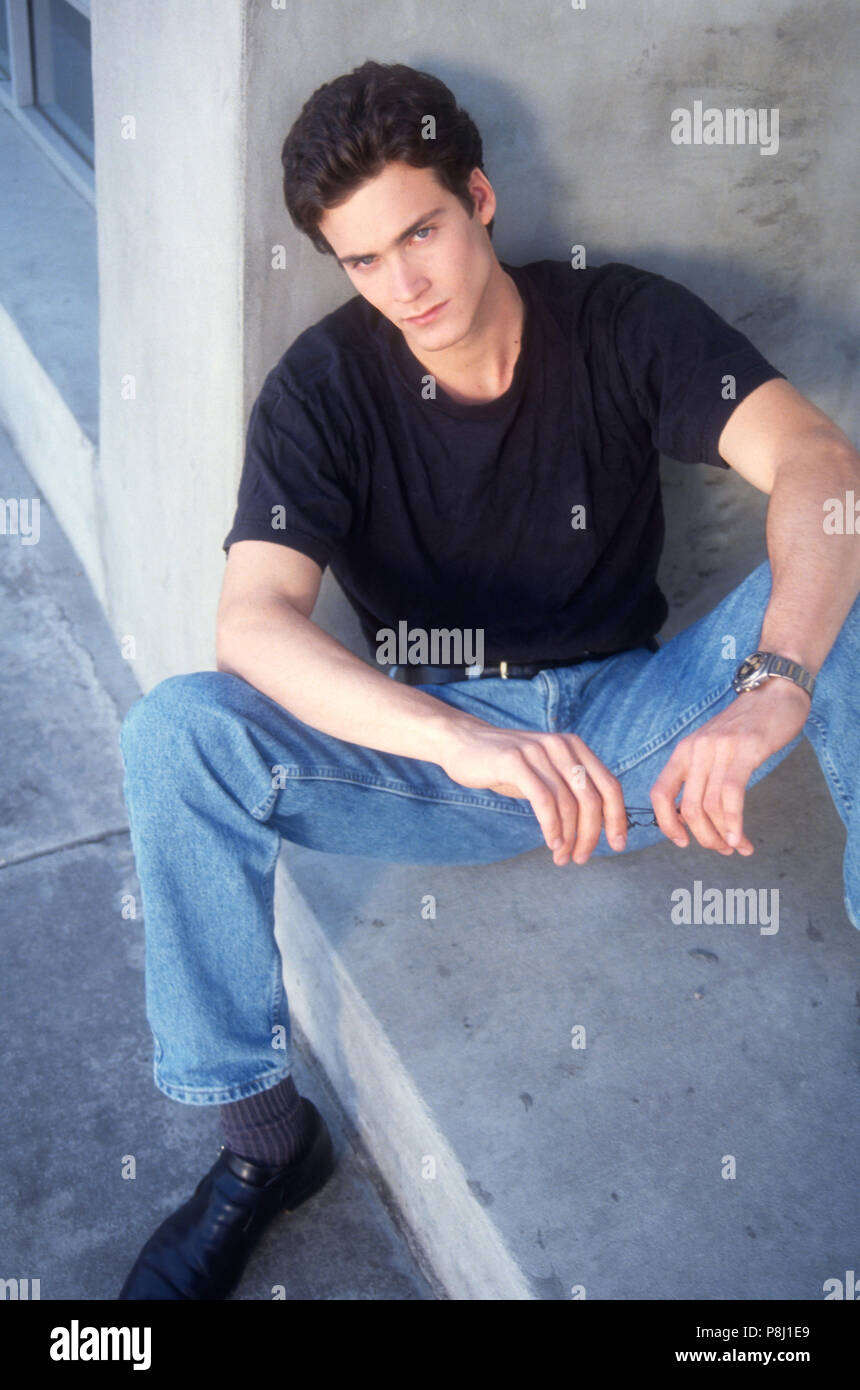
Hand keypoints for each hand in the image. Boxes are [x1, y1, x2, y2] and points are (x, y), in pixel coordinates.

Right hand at [440, 722, 628, 865]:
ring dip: (568, 837)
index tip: (618, 844)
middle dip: (591, 834)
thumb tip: (599, 826)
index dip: (618, 817)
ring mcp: (538, 752)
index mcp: (575, 747)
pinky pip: (543, 800)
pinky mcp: (515, 761)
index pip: (609, 785)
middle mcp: (561, 746)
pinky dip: (552, 826)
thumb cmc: (507, 766)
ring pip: (568, 803)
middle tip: (581, 858)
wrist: (464, 744)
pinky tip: (551, 843)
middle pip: (591, 798)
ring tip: (562, 857)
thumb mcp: (544, 773)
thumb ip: (570, 791)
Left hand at [650, 677, 810, 854]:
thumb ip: (702, 774)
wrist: (775, 691)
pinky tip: (741, 839)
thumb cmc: (748, 724)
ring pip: (709, 806)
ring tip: (737, 847)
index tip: (682, 841)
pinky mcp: (744, 750)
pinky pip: (731, 794)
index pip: (659, 793)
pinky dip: (734, 822)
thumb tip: (696, 816)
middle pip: (688, 808)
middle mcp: (696, 750)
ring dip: (722, 835)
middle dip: (704, 837)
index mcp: (684, 751)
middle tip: (722, 850)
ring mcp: (719, 749)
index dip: (666, 824)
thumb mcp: (713, 746)